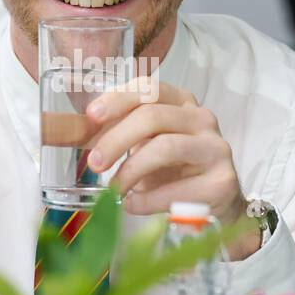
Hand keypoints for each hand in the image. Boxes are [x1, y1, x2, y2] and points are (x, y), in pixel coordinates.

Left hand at [84, 78, 260, 260]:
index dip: (118, 99)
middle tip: (95, 163)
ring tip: (114, 189)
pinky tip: (133, 205)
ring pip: (165, 148)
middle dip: (116, 138)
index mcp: (182, 102)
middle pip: (153, 116)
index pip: (149, 88)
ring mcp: (216, 149)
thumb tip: (74, 131)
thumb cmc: (174, 170)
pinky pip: (175, 189)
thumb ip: (119, 134)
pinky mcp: (221, 183)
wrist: (215, 204)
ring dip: (130, 171)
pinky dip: (146, 200)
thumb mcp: (147, 145)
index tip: (91, 117)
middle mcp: (202, 119)